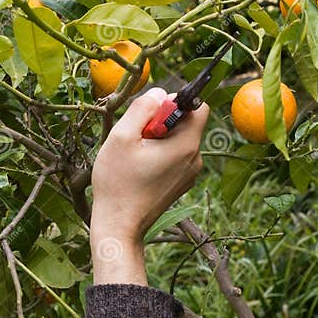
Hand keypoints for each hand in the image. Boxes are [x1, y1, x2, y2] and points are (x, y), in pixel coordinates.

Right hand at [90, 87, 208, 284]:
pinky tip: (140, 168)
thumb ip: (143, 108)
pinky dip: (160, 154)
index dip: (177, 102)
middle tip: (138, 137)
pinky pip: (176, 157)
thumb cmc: (117, 182)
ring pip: (179, 141)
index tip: (153, 113)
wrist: (120, 225)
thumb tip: (160, 92)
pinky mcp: (181, 184)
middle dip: (163, 122)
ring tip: (136, 155)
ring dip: (159, 139)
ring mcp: (190, 174)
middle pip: (187, 124)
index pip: (199, 107)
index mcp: (186, 145)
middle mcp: (196, 159)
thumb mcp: (122, 137)